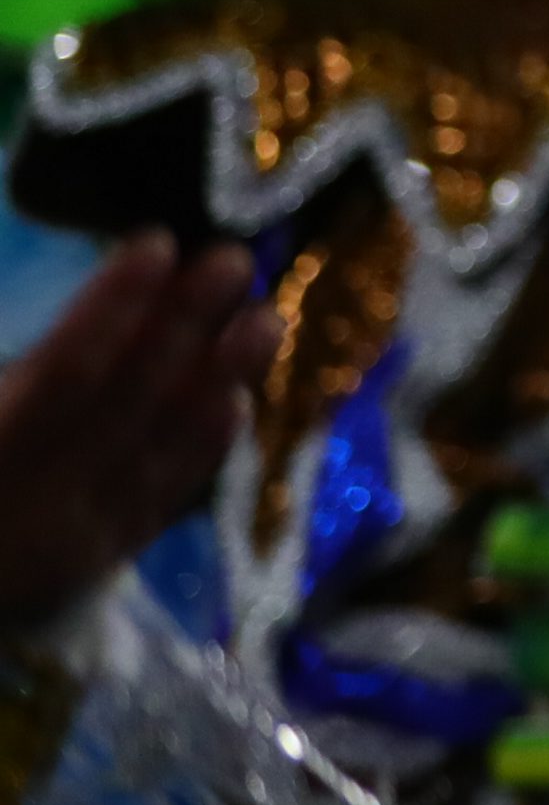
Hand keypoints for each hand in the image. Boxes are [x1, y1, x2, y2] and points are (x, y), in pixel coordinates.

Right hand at [0, 234, 275, 625]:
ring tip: (265, 320)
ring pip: (156, 449)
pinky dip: (199, 451)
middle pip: (124, 399)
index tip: (157, 244)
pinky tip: (235, 402)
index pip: (63, 369)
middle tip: (233, 260)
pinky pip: (159, 501)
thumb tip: (110, 303)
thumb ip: (27, 372)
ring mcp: (69, 536)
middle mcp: (32, 493)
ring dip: (217, 381)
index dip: (112, 304)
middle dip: (182, 325)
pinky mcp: (99, 561)